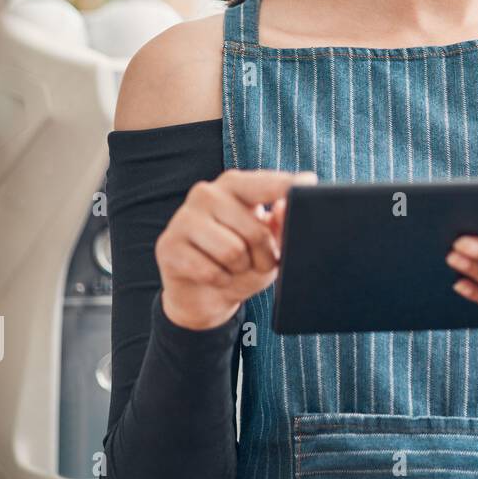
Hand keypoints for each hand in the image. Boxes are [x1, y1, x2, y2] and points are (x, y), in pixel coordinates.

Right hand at [156, 168, 318, 330]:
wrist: (203, 295)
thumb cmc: (243, 262)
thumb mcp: (271, 245)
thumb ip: (281, 225)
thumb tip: (286, 206)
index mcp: (235, 185)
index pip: (265, 184)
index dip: (287, 186)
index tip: (309, 183)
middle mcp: (207, 193)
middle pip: (254, 231)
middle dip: (264, 258)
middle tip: (256, 262)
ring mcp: (183, 217)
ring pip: (233, 252)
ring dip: (240, 270)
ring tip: (233, 268)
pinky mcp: (168, 245)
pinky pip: (210, 271)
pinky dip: (220, 281)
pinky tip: (213, 276)